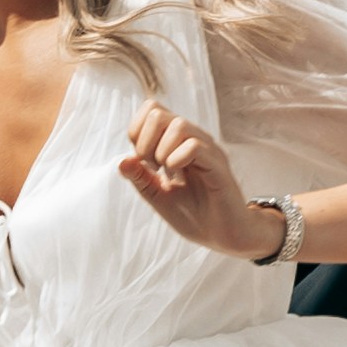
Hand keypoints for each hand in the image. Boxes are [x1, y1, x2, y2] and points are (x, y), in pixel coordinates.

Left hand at [112, 103, 270, 257]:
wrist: (225, 236)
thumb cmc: (196, 216)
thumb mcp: (159, 197)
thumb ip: (141, 178)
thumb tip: (122, 161)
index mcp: (178, 143)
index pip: (151, 110)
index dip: (137, 132)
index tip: (143, 161)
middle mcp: (193, 140)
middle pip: (158, 112)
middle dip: (144, 141)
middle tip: (153, 167)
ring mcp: (208, 150)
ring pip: (178, 124)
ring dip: (161, 150)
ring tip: (167, 173)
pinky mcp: (218, 165)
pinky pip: (194, 146)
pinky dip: (177, 159)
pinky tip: (178, 176)